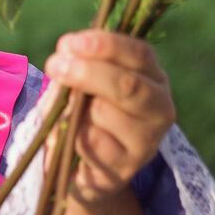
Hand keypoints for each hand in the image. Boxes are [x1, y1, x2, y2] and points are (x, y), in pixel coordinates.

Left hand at [41, 30, 175, 210]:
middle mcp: (160, 109)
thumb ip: (76, 69)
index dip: (106, 45)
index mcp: (152, 78)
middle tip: (54, 65)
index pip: (140, 54)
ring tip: (65, 116)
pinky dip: (69, 136)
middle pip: (128, 85)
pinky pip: (89, 142)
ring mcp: (147, 142)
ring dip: (74, 110)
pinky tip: (67, 141)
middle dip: (88, 72)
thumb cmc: (83, 117)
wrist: (82, 171)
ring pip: (104, 113)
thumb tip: (65, 56)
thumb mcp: (79, 86)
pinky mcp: (125, 168)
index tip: (69, 43)